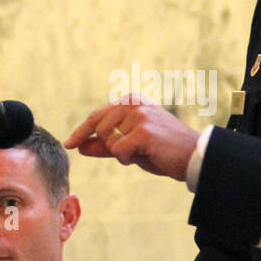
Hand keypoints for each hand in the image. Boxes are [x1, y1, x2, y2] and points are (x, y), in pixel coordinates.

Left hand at [65, 96, 199, 181]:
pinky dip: (129, 159)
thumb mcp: (130, 146)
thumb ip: (104, 144)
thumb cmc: (162, 151)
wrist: (192, 157)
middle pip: (99, 129)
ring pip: (108, 141)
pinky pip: (119, 151)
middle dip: (111, 147)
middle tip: (136, 151)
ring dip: (122, 153)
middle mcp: (132, 102)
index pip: (97, 116)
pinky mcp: (143, 130)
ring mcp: (138, 114)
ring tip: (144, 151)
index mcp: (130, 100)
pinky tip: (148, 155)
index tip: (68, 144)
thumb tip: (79, 146)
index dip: (82, 132)